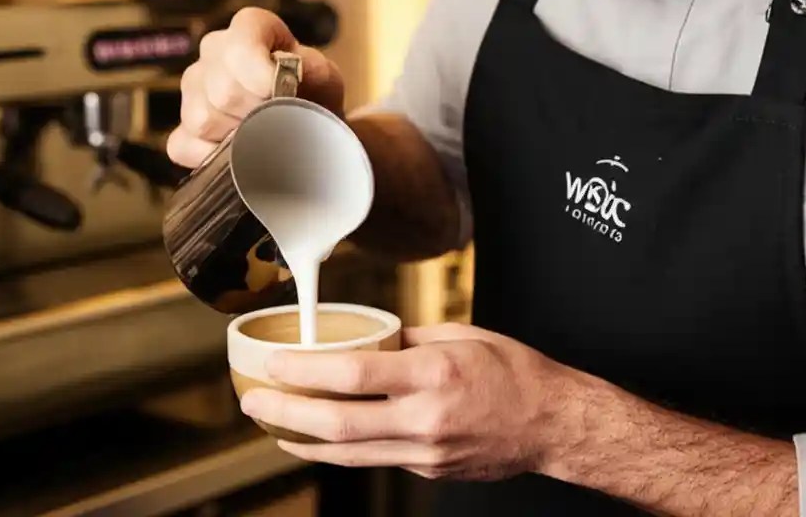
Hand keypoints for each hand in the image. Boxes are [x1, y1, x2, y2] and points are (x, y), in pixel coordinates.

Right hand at [166, 7, 344, 167]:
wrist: (307, 120)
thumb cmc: (313, 92)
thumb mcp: (323, 77)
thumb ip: (309, 72)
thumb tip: (285, 83)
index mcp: (249, 28)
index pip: (240, 46)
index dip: (260, 75)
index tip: (280, 94)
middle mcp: (213, 50)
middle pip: (223, 91)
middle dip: (256, 114)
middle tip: (279, 121)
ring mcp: (192, 87)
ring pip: (203, 119)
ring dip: (237, 136)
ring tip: (262, 133)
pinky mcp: (182, 125)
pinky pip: (185, 145)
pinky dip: (213, 158)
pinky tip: (237, 153)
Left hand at [239, 323, 574, 480]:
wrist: (553, 424)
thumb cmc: (514, 372)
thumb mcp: (462, 336)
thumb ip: (408, 339)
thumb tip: (366, 339)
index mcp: (434, 373)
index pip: (354, 375)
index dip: (305, 371)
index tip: (274, 363)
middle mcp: (426, 417)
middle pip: (338, 422)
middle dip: (285, 413)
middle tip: (252, 402)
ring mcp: (426, 451)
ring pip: (348, 453)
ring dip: (301, 440)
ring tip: (271, 425)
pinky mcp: (427, 469)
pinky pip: (373, 460)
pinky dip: (339, 450)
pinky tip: (319, 439)